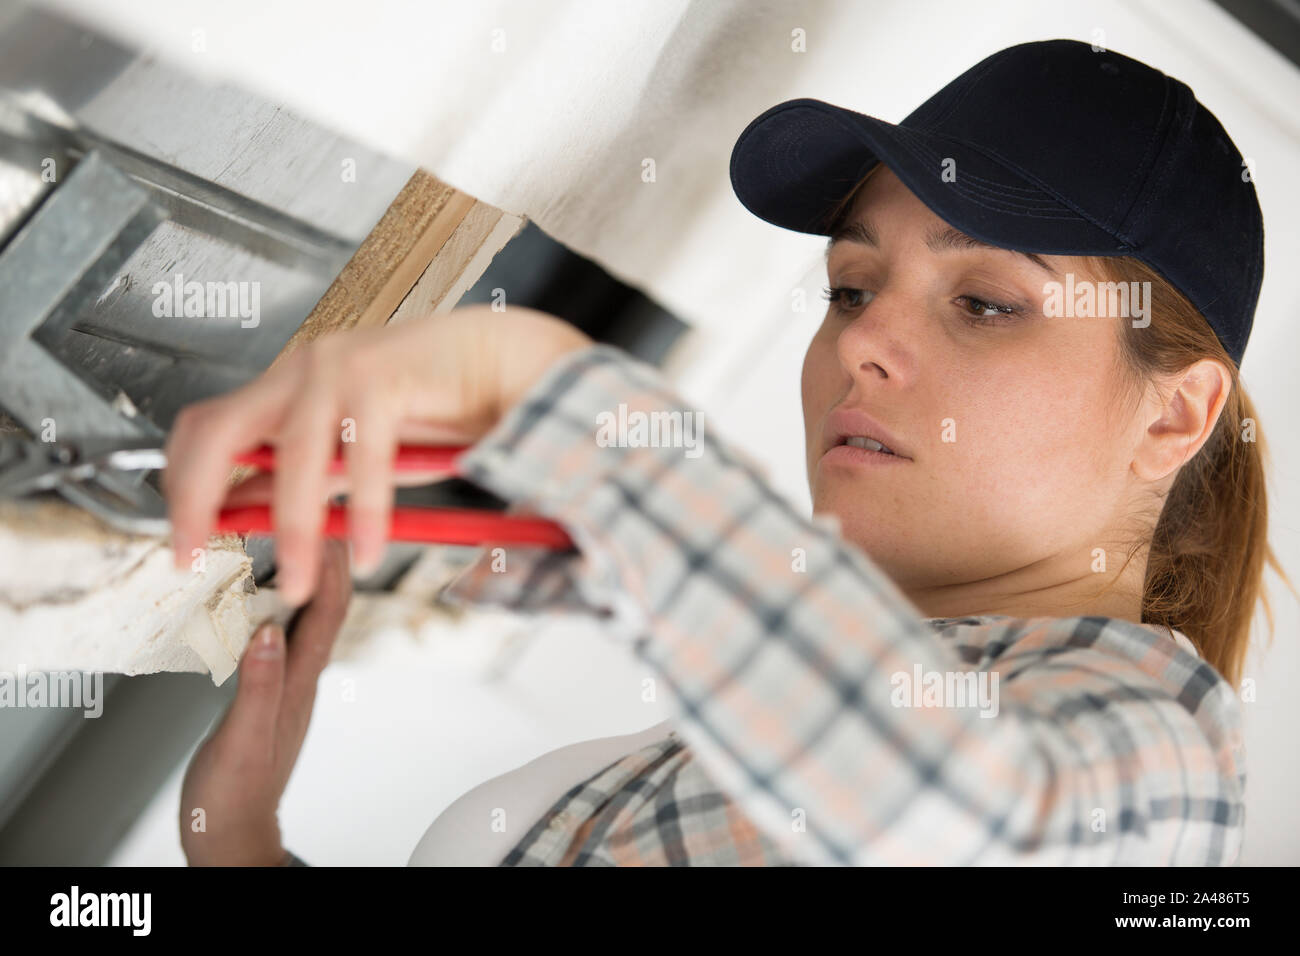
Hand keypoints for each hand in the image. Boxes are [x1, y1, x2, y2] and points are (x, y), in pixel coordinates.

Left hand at [164, 305, 593, 603]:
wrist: (503, 362)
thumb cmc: (436, 407)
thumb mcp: (354, 457)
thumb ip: (303, 478)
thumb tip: (247, 508)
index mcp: (288, 384)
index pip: (206, 430)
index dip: (182, 488)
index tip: (184, 543)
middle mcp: (301, 369)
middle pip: (215, 431)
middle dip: (194, 500)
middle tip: (195, 556)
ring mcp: (338, 367)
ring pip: (292, 456)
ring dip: (291, 529)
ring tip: (296, 583)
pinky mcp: (382, 377)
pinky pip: (363, 461)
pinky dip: (364, 516)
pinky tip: (366, 553)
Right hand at [179, 539, 351, 865]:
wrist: (230, 837)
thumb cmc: (233, 796)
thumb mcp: (240, 739)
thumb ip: (256, 686)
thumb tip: (269, 632)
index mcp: (296, 683)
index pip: (327, 611)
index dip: (331, 564)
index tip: (328, 521)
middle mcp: (300, 679)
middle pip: (326, 607)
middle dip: (328, 559)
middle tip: (322, 514)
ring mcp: (287, 686)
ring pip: (309, 620)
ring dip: (310, 578)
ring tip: (300, 541)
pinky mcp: (270, 695)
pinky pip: (285, 638)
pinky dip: (282, 608)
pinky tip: (266, 600)